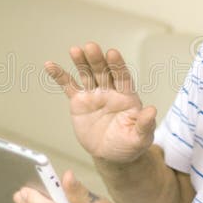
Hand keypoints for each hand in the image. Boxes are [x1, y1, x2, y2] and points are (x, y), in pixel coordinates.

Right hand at [45, 42, 155, 163]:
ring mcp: (94, 95)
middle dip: (97, 60)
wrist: (110, 154)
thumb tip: (152, 110)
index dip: (117, 65)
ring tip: (75, 50)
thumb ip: (145, 124)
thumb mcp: (140, 138)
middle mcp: (110, 91)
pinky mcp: (79, 102)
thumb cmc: (129, 144)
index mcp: (127, 97)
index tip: (112, 53)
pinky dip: (60, 76)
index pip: (122, 77)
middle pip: (103, 72)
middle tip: (91, 47)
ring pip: (87, 75)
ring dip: (81, 62)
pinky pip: (68, 86)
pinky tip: (50, 65)